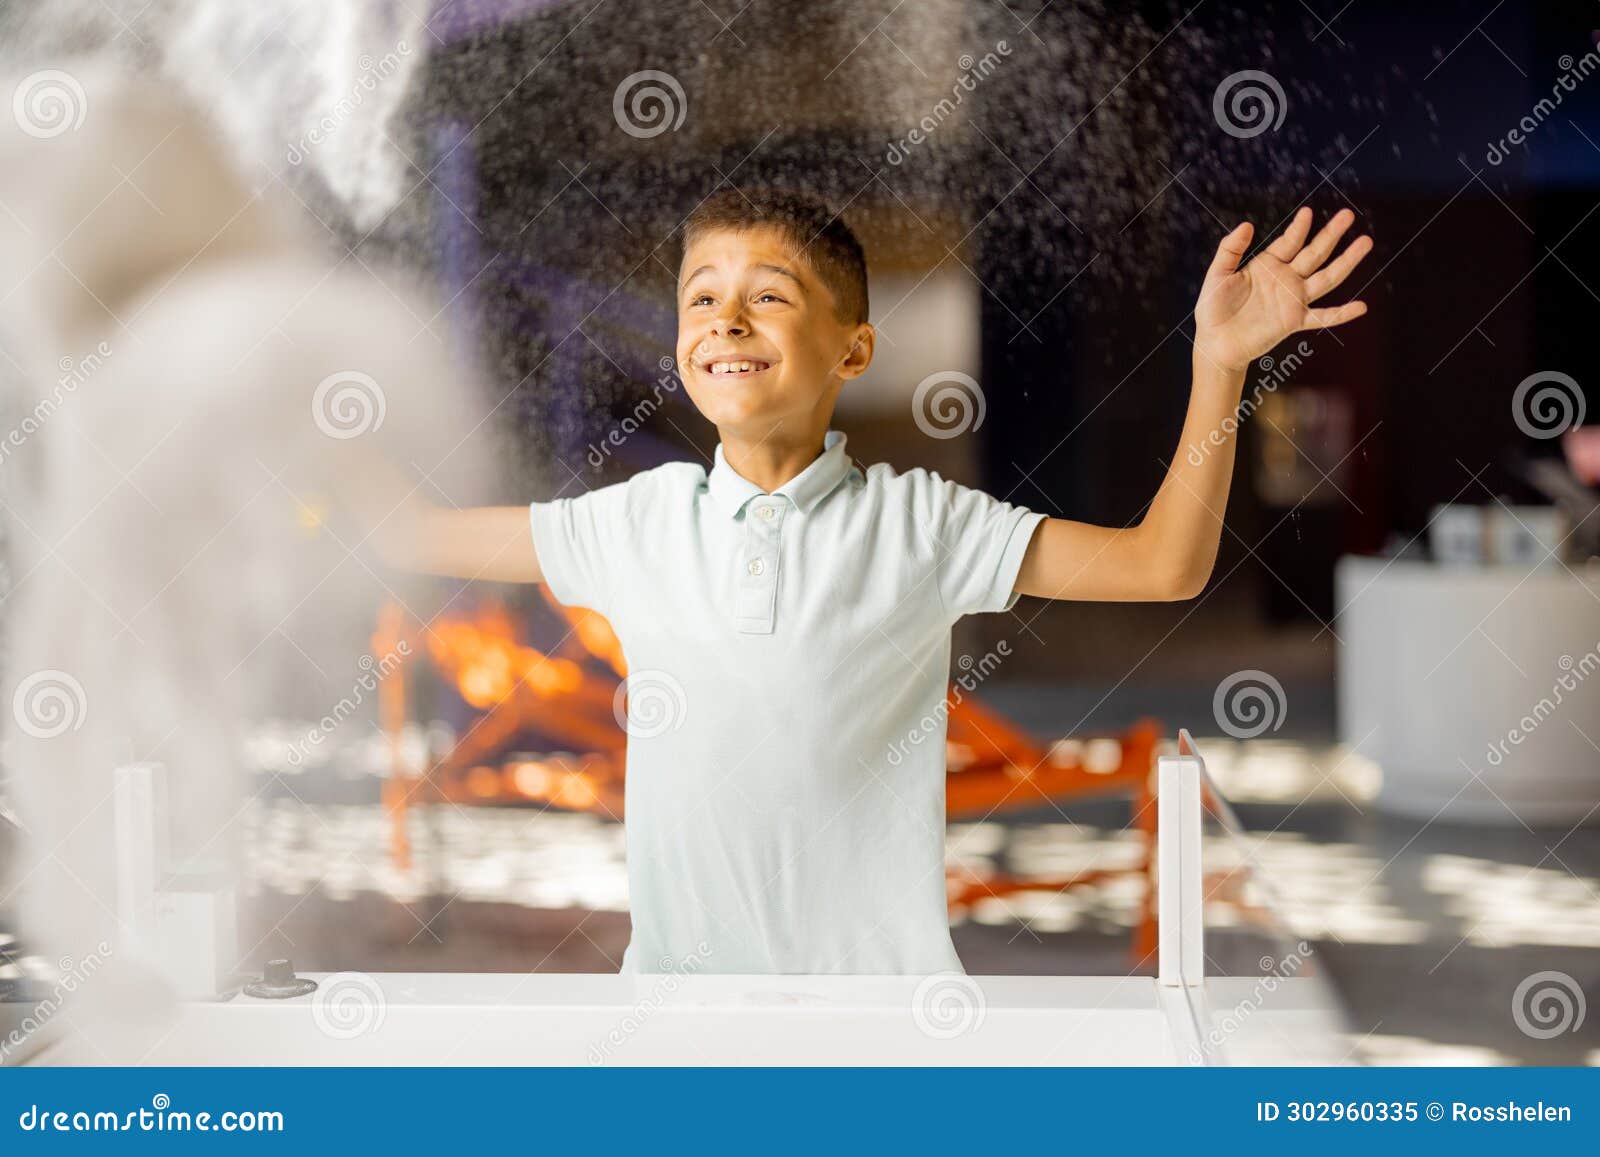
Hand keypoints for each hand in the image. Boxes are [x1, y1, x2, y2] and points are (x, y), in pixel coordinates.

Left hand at [1193, 207, 1372, 373]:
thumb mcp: (1218, 274)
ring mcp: (1293, 300)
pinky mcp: (1294, 321)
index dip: (1299, 228)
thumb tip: (1247, 225)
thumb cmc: (1214, 308)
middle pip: (1315, 253)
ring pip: (1326, 278)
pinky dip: (1342, 314)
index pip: (1289, 241)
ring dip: (1346, 261)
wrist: (1215, 342)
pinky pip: (1323, 317)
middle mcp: (1285, 279)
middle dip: (1331, 234)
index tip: (1307, 212)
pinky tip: (1361, 307)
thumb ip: (1230, 250)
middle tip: (1348, 215)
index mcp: (1268, 265)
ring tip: (1365, 242)